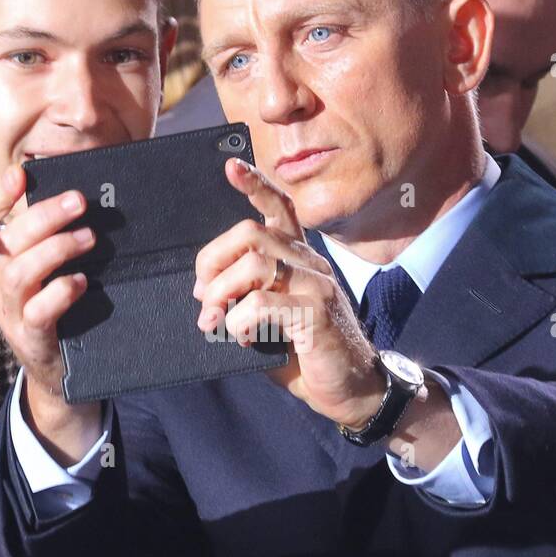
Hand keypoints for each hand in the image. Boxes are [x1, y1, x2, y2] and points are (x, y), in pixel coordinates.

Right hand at [0, 166, 103, 464]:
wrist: (56, 371)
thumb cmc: (55, 309)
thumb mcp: (44, 270)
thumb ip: (48, 236)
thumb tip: (75, 193)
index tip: (21, 174)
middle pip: (7, 240)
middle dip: (43, 215)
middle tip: (79, 201)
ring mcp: (8, 312)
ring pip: (19, 272)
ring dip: (56, 250)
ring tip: (89, 239)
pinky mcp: (29, 337)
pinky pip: (37, 311)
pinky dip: (60, 292)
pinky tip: (82, 282)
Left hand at [194, 158, 387, 428]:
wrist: (355, 390)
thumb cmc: (309, 355)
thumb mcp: (273, 321)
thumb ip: (246, 300)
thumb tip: (205, 296)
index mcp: (301, 260)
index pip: (282, 209)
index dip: (256, 185)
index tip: (230, 167)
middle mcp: (311, 264)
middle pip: (251, 233)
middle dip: (213, 260)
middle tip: (201, 296)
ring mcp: (317, 286)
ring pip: (255, 263)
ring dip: (221, 292)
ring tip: (213, 320)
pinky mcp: (317, 313)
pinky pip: (263, 303)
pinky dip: (239, 320)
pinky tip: (242, 337)